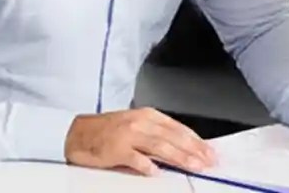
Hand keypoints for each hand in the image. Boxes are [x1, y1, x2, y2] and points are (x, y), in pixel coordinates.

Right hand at [64, 108, 216, 175]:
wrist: (78, 133)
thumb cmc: (108, 130)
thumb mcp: (137, 125)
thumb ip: (158, 134)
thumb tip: (183, 148)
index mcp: (148, 115)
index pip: (178, 128)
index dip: (196, 141)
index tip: (209, 151)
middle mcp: (141, 122)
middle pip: (173, 138)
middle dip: (194, 150)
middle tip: (208, 161)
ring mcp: (129, 135)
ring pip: (160, 147)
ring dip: (179, 158)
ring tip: (193, 166)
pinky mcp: (116, 149)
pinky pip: (136, 158)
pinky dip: (147, 166)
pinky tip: (157, 172)